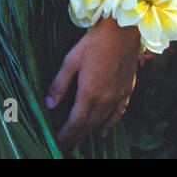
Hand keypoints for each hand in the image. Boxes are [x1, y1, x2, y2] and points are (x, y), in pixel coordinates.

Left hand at [46, 17, 139, 148]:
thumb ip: (59, 84)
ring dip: (90, 132)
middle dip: (76, 137)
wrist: (122, 30)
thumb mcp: (70, 60)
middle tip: (65, 145)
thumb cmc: (93, 42)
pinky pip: (118, 114)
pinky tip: (103, 131)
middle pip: (89, 126)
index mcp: (89, 92)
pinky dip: (109, 124)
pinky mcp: (127, 90)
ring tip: (79, 140)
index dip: (66, 135)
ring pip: (103, 122)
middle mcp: (106, 99)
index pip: (75, 123)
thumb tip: (49, 105)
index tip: (58, 143)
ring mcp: (118, 96)